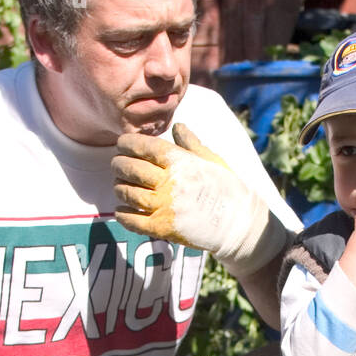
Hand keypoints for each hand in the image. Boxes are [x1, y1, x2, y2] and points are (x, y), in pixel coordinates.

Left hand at [113, 123, 289, 278]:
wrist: (239, 224)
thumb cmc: (228, 189)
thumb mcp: (212, 160)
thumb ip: (191, 143)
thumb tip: (178, 126)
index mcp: (180, 162)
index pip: (144, 146)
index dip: (128, 143)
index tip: (122, 144)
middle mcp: (169, 182)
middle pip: (130, 168)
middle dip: (118, 164)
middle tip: (116, 164)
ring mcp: (164, 206)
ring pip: (128, 193)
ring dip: (120, 188)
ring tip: (120, 186)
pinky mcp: (162, 229)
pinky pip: (132, 220)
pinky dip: (123, 214)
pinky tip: (122, 210)